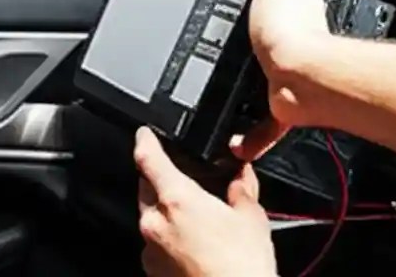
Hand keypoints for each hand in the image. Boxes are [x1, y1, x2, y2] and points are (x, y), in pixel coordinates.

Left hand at [133, 127, 276, 276]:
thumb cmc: (243, 269)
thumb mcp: (251, 219)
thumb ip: (241, 189)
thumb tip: (241, 175)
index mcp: (176, 199)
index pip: (148, 158)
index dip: (145, 140)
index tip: (144, 133)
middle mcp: (155, 222)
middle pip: (147, 188)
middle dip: (161, 181)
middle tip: (186, 184)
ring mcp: (151, 249)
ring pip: (151, 218)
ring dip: (166, 214)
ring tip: (198, 223)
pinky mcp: (152, 271)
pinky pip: (156, 245)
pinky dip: (169, 239)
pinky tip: (193, 247)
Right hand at [232, 0, 335, 160]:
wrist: (302, 79)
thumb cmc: (292, 31)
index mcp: (298, 9)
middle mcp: (299, 41)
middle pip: (278, 38)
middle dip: (261, 43)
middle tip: (236, 45)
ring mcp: (288, 74)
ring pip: (268, 81)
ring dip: (251, 89)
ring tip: (226, 91)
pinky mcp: (282, 106)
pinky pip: (263, 124)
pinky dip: (249, 134)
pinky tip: (233, 136)